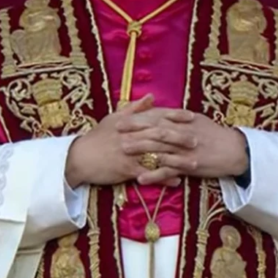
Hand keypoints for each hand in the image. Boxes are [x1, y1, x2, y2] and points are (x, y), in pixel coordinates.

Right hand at [64, 95, 194, 187]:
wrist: (80, 158)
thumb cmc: (98, 137)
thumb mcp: (114, 118)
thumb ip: (134, 108)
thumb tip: (151, 96)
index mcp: (131, 123)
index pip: (157, 116)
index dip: (175, 116)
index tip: (191, 116)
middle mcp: (132, 136)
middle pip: (161, 136)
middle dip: (180, 138)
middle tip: (197, 140)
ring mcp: (130, 153)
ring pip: (158, 155)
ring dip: (178, 160)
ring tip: (194, 163)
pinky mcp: (127, 169)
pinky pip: (149, 174)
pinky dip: (164, 178)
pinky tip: (177, 181)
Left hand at [116, 110, 247, 185]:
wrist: (235, 151)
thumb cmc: (215, 135)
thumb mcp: (197, 121)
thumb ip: (178, 118)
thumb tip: (160, 112)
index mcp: (184, 121)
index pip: (157, 116)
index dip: (138, 117)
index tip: (121, 116)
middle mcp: (183, 133)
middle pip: (155, 129)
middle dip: (134, 129)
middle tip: (116, 130)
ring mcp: (185, 150)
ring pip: (159, 148)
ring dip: (140, 149)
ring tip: (122, 150)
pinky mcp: (189, 166)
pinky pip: (169, 170)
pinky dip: (154, 175)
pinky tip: (141, 178)